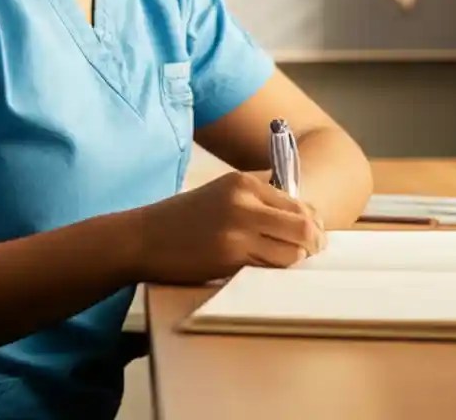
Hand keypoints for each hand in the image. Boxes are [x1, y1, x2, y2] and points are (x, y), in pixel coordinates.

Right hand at [134, 171, 325, 284]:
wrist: (141, 238)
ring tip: (284, 264)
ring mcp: (238, 229)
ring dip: (295, 261)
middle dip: (314, 244)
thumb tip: (301, 222)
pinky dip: (275, 271)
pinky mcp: (230, 256)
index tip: (313, 238)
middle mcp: (245, 201)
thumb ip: (258, 204)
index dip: (313, 224)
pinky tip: (264, 271)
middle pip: (305, 226)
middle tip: (310, 255)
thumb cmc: (182, 221)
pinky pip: (270, 267)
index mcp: (245, 183)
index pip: (300, 204)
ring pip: (293, 250)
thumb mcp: (222, 196)